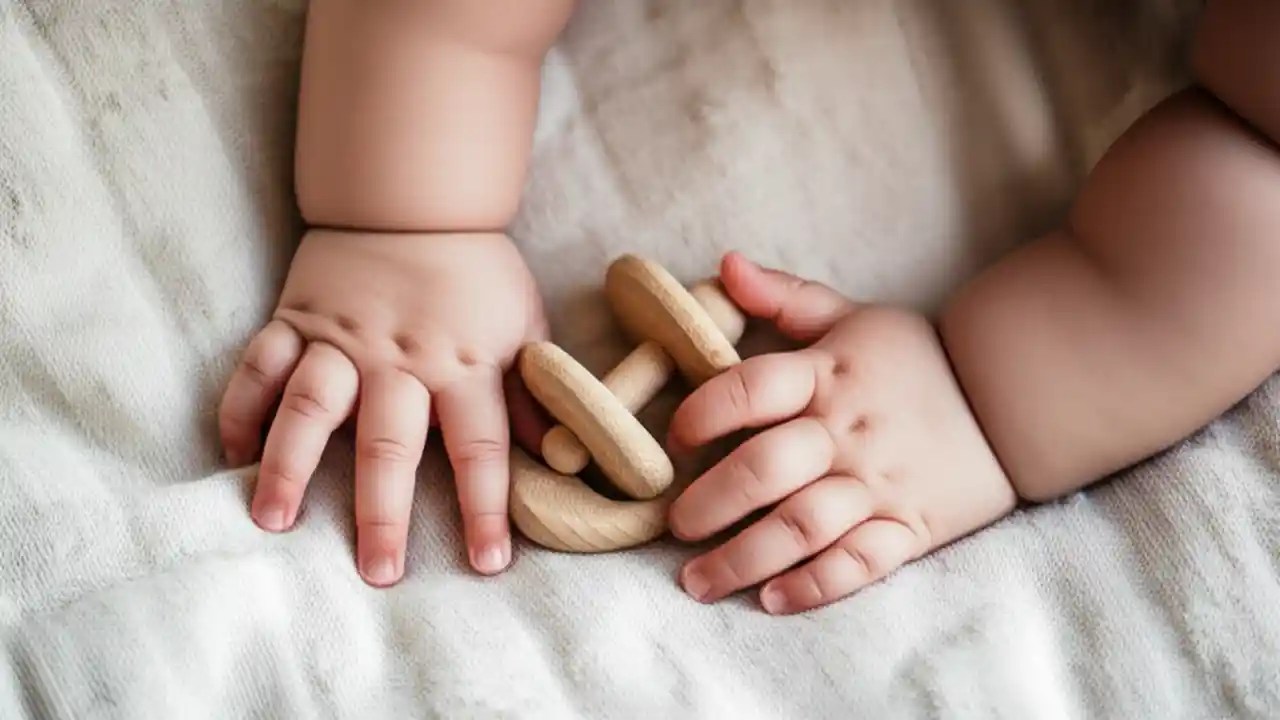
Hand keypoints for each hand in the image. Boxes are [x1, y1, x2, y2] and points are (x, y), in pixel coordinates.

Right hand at [218, 230, 548, 585]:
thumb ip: (533, 392)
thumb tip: (557, 456)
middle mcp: (399, 360)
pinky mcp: (297, 317)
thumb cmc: (476, 273)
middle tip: (376, 573)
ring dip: (289, 465)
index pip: (479, 447)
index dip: (486, 508)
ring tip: (271, 520)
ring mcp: (341, 339)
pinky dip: (243, 405)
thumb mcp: (522, 325)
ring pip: (311, 407)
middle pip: (389, 443)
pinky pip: (261, 364)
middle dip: (383, 512)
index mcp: (462, 364)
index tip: (488, 563)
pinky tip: (231, 451)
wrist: (416, 198)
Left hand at [667, 253, 1017, 613]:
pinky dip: (815, 586)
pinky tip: (771, 601)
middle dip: (710, 503)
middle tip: (675, 525)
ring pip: (801, 527)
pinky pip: (858, 564)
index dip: (705, 413)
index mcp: (827, 376)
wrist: (1013, 398)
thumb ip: (783, 296)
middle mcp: (846, 434)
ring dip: (742, 559)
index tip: (678, 439)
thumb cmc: (915, 359)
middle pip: (765, 470)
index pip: (751, 390)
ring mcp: (878, 486)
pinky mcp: (908, 529)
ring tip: (696, 581)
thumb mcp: (850, 316)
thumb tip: (724, 264)